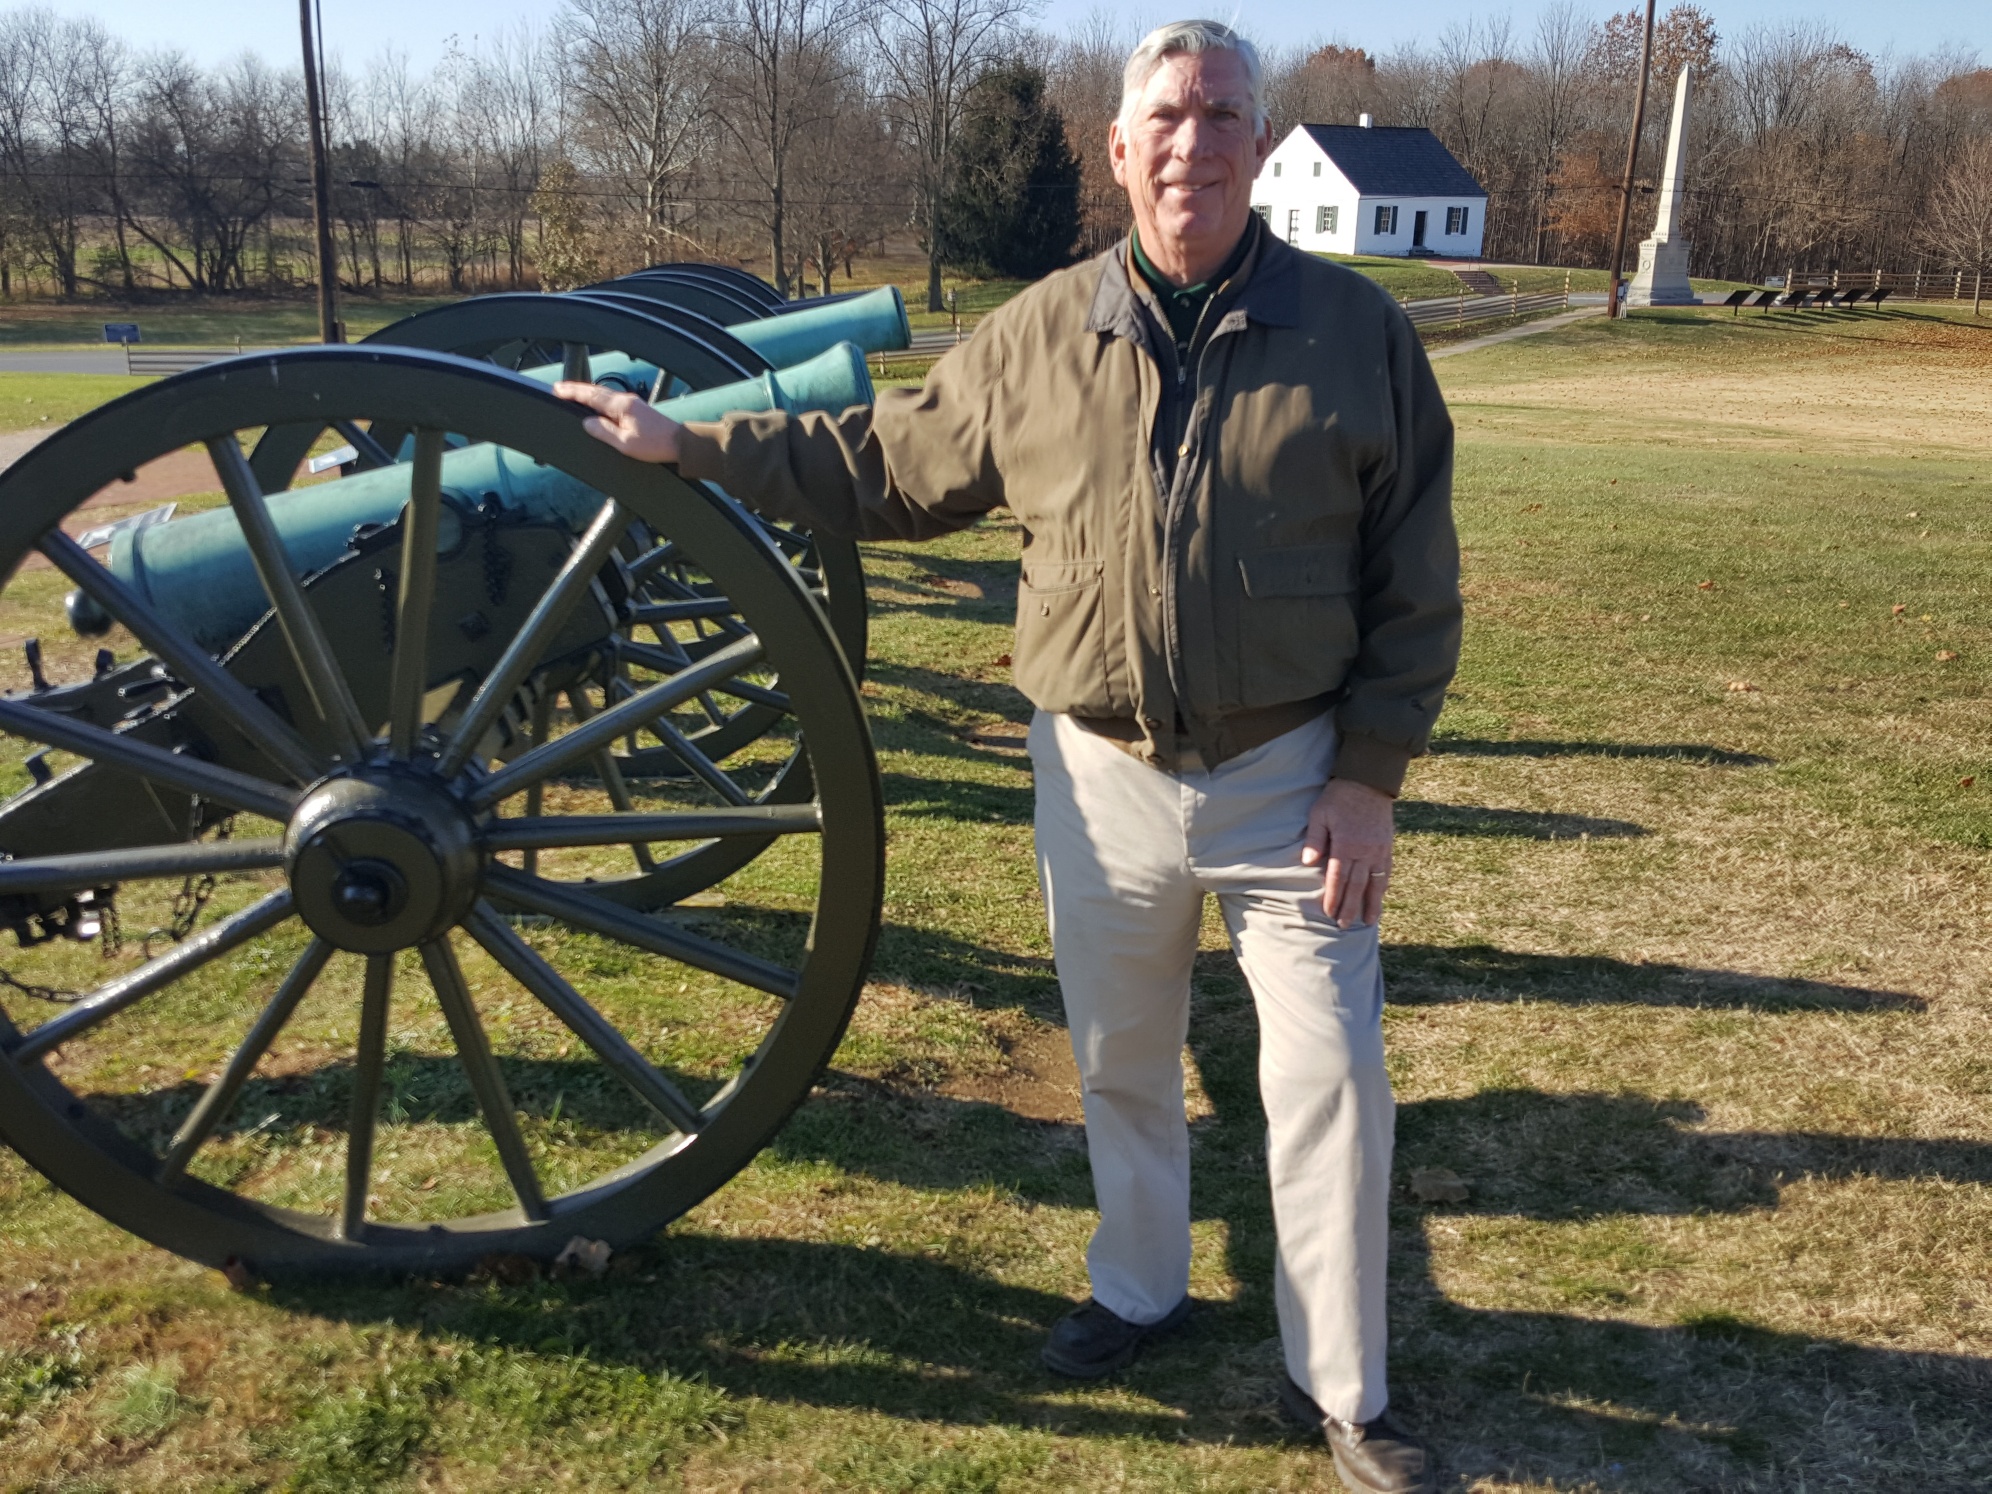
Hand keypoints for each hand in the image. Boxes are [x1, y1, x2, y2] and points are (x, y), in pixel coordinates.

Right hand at [553, 380, 681, 463]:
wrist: (680, 443)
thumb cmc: (655, 445)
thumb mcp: (625, 443)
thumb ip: (604, 432)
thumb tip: (587, 422)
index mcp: (621, 406)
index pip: (591, 396)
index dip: (572, 392)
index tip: (557, 389)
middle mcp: (626, 400)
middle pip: (596, 392)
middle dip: (577, 390)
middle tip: (559, 388)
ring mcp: (632, 403)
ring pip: (604, 395)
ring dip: (588, 394)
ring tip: (572, 394)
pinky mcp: (637, 409)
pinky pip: (612, 401)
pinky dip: (599, 400)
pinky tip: (596, 405)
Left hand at [1300, 778, 1394, 927]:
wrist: (1368, 781)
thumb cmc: (1338, 797)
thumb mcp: (1319, 814)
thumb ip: (1315, 839)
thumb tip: (1308, 862)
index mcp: (1346, 845)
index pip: (1338, 878)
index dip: (1334, 898)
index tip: (1329, 913)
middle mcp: (1365, 851)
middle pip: (1357, 886)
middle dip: (1350, 908)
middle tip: (1344, 925)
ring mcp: (1379, 850)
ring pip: (1375, 883)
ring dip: (1371, 903)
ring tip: (1368, 921)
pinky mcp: (1387, 846)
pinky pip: (1386, 872)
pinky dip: (1383, 887)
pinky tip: (1380, 898)